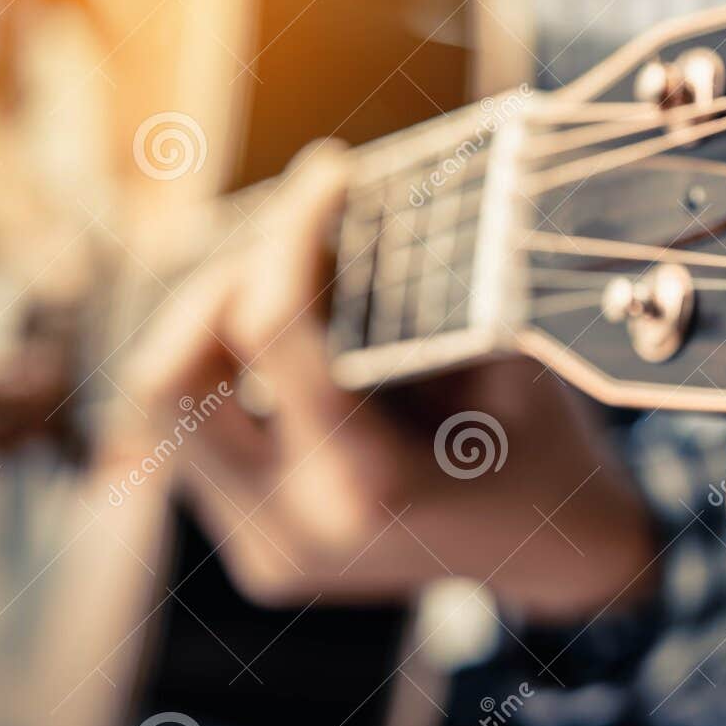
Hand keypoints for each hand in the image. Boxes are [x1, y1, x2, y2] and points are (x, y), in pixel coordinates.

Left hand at [113, 142, 657, 620]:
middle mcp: (297, 530)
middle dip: (218, 287)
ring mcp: (266, 552)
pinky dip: (224, 378)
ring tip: (282, 285)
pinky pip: (195, 443)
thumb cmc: (541, 446)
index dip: (289, 229)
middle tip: (287, 241)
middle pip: (173, 377)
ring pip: (167, 410)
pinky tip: (284, 347)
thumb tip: (341, 207)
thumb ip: (416, 296)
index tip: (328, 171)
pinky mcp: (255, 552)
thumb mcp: (502, 360)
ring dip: (209, 331)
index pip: (270, 330)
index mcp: (367, 485)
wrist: (557, 554)